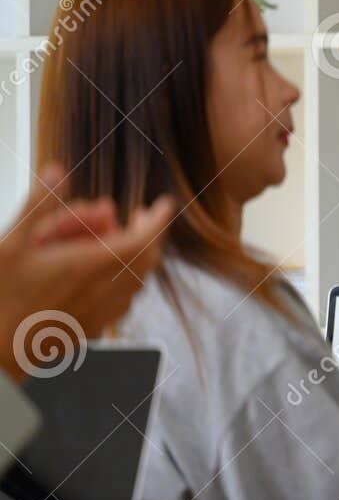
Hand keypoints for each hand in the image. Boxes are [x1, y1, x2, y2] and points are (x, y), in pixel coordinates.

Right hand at [0, 165, 175, 381]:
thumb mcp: (10, 245)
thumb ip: (38, 206)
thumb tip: (56, 170)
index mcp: (90, 267)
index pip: (143, 239)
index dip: (157, 219)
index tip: (163, 204)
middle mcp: (104, 292)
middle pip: (145, 259)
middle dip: (146, 234)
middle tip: (138, 217)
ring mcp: (100, 314)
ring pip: (135, 281)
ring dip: (134, 256)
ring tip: (116, 239)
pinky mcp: (91, 330)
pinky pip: (121, 301)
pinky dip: (123, 280)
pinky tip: (106, 274)